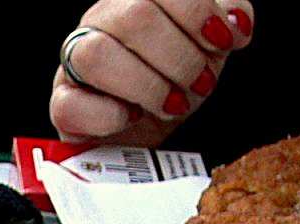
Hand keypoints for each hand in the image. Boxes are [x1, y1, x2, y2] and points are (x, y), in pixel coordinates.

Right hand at [51, 0, 253, 146]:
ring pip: (97, 54)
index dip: (197, 12)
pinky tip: (132, 117)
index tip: (222, 41)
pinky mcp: (62, 105)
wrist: (146, 135)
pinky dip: (111, 115)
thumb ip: (228, 17)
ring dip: (148, 85)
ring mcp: (75, 62)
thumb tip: (237, 22)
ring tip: (172, 104)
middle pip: (134, 15)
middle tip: (199, 82)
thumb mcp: (209, 44)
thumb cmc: (174, 81)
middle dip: (179, 55)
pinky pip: (72, 104)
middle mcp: (101, 22)